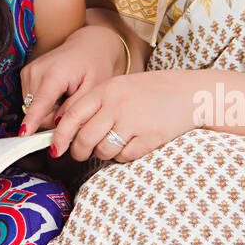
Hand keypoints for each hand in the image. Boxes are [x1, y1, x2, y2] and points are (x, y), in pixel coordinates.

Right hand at [18, 25, 124, 135]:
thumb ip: (76, 108)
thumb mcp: (94, 88)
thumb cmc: (95, 65)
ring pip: (33, 108)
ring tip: (67, 95)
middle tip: (72, 105)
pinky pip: (32, 101)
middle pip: (37, 111)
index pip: (40, 103)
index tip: (23, 134)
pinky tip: (58, 93)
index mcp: (55, 73)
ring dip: (49, 110)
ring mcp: (29, 71)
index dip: (32, 121)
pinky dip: (45, 103)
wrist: (89, 45)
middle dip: (53, 117)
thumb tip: (58, 125)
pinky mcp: (26, 74)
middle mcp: (36, 70)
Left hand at [50, 69, 197, 162]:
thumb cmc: (150, 92)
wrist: (188, 94)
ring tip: (113, 143)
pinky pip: (124, 156)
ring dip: (103, 153)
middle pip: (84, 138)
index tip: (56, 148)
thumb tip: (68, 129)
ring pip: (103, 150)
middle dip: (79, 151)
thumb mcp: (120, 87)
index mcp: (107, 90)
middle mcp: (117, 105)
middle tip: (80, 153)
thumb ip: (96, 104)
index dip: (60, 135)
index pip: (73, 115)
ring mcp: (134, 121)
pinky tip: (131, 144)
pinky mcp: (149, 138)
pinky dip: (123, 156)